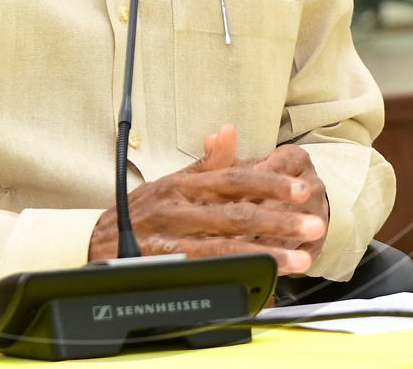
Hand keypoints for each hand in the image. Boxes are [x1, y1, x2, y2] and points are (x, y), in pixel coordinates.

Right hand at [88, 125, 325, 273]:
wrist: (98, 242)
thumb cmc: (141, 211)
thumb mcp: (172, 181)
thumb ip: (206, 162)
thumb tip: (227, 131)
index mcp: (186, 184)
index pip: (234, 179)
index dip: (270, 182)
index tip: (301, 188)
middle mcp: (180, 208)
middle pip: (236, 212)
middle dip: (280, 219)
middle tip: (315, 224)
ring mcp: (173, 238)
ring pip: (226, 245)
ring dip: (267, 252)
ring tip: (300, 259)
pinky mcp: (167, 265)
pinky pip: (207, 270)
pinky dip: (236, 275)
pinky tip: (261, 281)